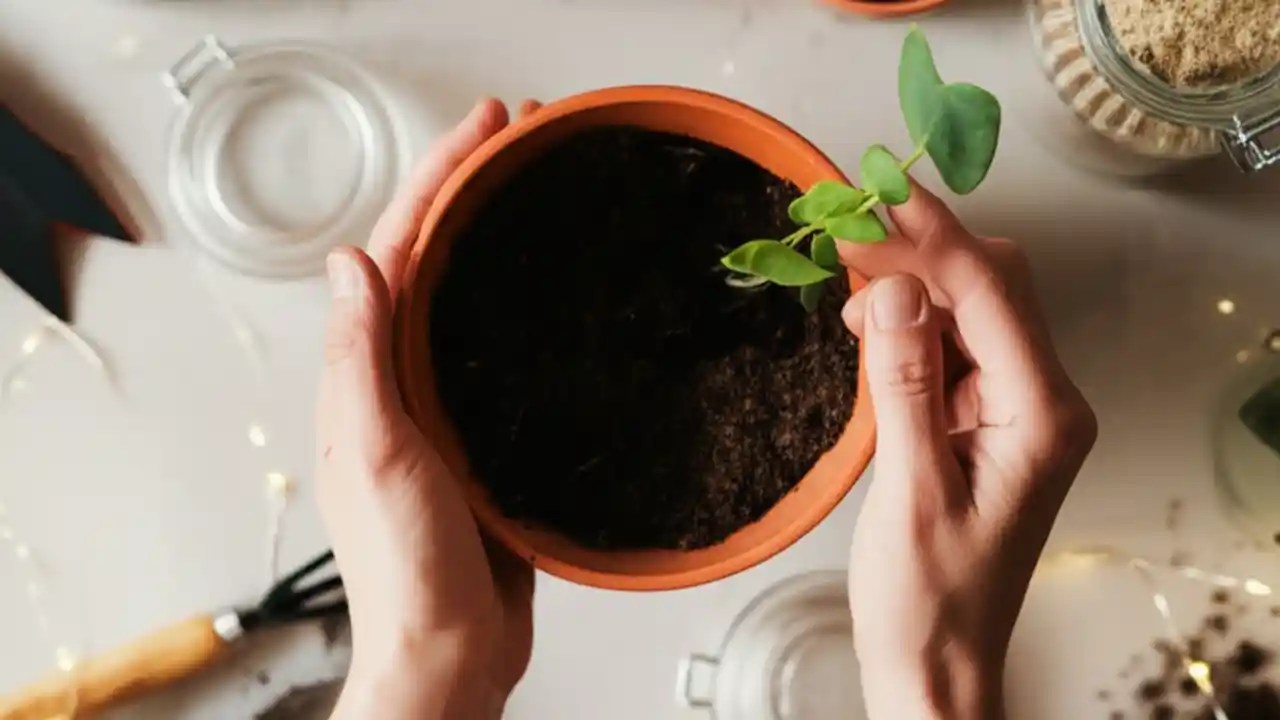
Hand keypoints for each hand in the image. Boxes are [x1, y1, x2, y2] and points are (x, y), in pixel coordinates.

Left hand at [316, 99, 538, 719]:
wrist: (450, 647)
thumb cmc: (407, 568)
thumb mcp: (372, 450)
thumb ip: (360, 359)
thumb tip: (353, 263)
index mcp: (368, 374)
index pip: (401, 251)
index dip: (440, 181)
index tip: (486, 131)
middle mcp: (399, 381)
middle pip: (433, 261)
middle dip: (467, 190)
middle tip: (516, 138)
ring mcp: (441, 407)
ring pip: (466, 301)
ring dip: (494, 239)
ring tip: (532, 191)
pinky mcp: (483, 438)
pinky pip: (497, 354)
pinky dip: (518, 309)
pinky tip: (550, 299)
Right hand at [841, 183, 1095, 719]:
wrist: (937, 661)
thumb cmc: (928, 597)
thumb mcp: (910, 489)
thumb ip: (906, 383)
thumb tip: (892, 291)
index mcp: (1042, 415)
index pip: (992, 295)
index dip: (933, 238)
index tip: (879, 193)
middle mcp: (1042, 402)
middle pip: (992, 288)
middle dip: (921, 252)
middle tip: (846, 227)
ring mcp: (1016, 410)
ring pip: (970, 311)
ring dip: (911, 285)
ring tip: (844, 276)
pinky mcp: (985, 421)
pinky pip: (952, 348)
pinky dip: (909, 325)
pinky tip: (866, 323)